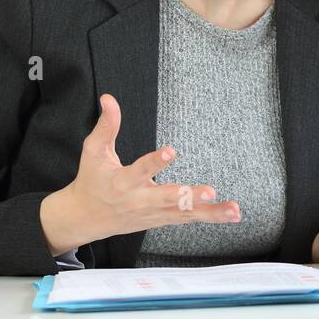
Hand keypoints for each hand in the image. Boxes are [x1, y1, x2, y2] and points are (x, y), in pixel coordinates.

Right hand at [39, 93, 239, 255]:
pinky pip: (188, 219)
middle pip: (166, 199)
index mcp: (121, 182)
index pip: (140, 170)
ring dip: (209, 212)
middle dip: (187, 196)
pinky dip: (210, 217)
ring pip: (183, 214)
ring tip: (233, 210)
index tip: (171, 150)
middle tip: (209, 191)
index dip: (155, 162)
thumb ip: (106, 126)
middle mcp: (139, 200)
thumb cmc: (92, 180)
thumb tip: (109, 98)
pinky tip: (232, 215)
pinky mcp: (162, 220)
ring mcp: (152, 214)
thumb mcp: (93, 152)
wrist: (85, 217)